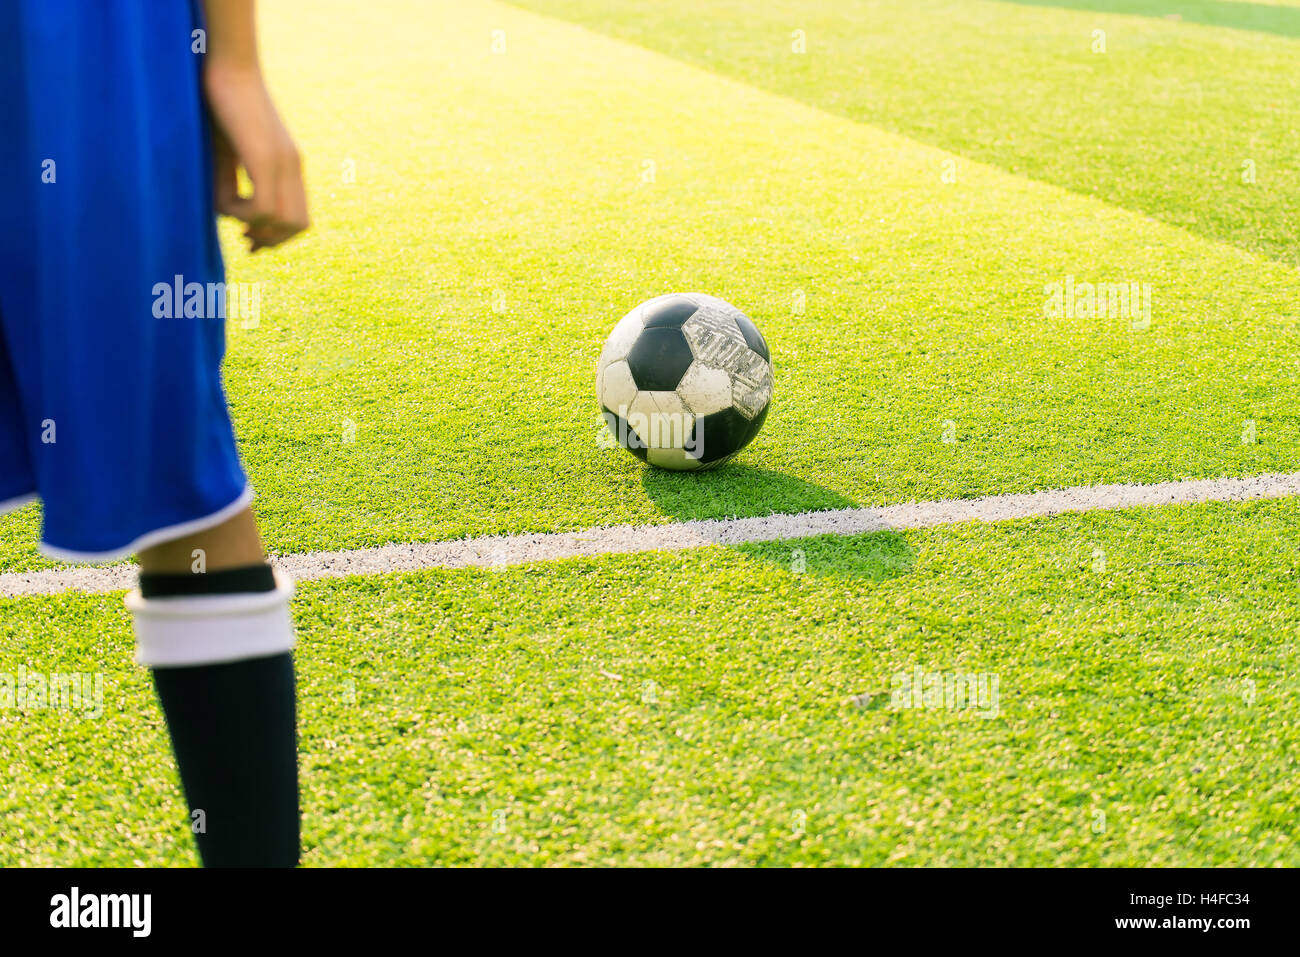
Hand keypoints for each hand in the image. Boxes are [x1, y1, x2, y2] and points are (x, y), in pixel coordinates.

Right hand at [204, 61, 308, 251]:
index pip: (300, 217)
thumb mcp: (227, 153)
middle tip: (245, 242)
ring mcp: (283, 162)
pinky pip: (265, 206)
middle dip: (271, 241)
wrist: (226, 66)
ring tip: (229, 213)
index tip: (250, 238)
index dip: (278, 237)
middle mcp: (293, 167)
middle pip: (300, 226)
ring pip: (286, 221)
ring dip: (255, 227)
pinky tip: (225, 201)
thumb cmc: (219, 106)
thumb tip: (229, 215)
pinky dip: (243, 213)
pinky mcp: (265, 158)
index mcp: (289, 166)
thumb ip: (232, 183)